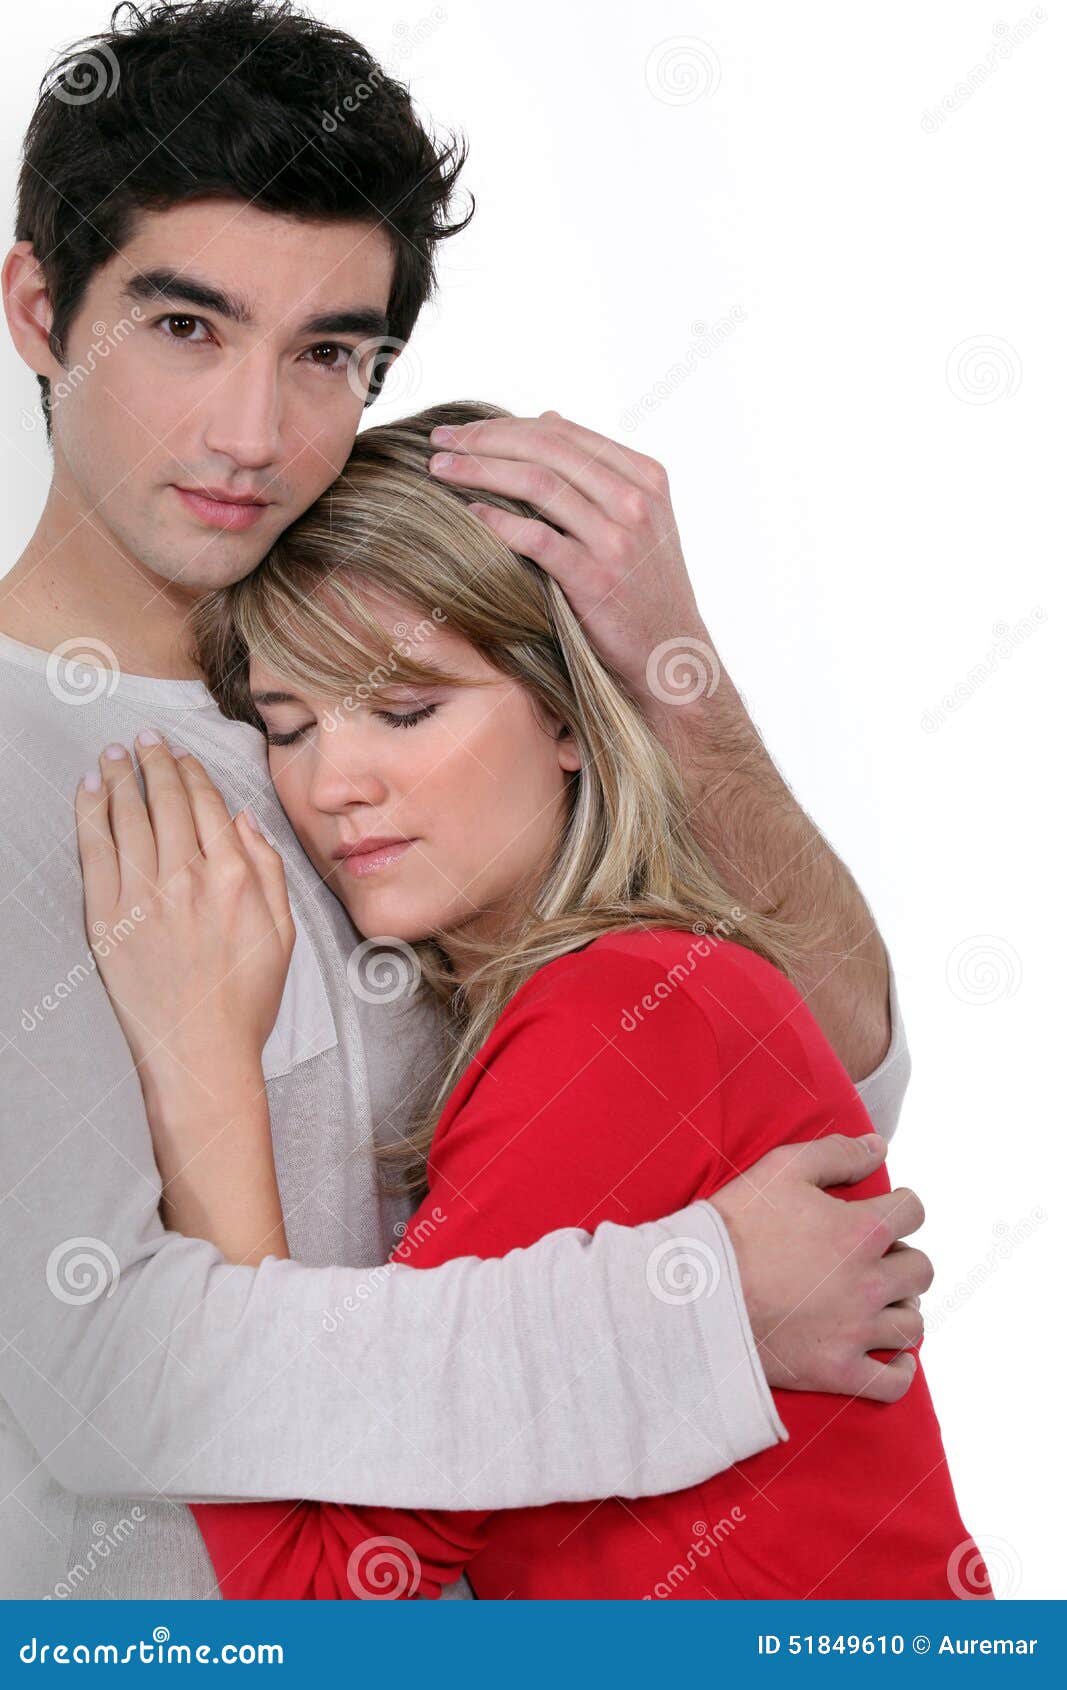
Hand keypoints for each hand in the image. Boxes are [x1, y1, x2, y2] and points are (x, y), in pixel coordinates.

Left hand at [74, 733, 294, 1088]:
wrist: (200, 1053)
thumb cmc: (245, 999)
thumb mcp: (282, 932)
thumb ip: (268, 868)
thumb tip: (244, 819)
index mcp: (234, 876)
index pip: (207, 804)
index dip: (191, 772)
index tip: (180, 755)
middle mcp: (187, 877)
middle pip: (165, 801)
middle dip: (154, 762)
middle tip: (144, 740)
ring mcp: (143, 897)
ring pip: (127, 816)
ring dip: (120, 777)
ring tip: (115, 756)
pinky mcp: (107, 918)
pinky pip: (94, 851)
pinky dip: (90, 814)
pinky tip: (90, 792)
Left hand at [428, 410, 707, 707]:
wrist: (669, 652)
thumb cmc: (641, 587)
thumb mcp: (635, 519)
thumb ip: (595, 471)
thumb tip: (548, 417)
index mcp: (644, 476)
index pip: (562, 432)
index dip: (505, 425)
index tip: (463, 430)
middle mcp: (635, 500)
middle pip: (545, 449)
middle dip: (484, 439)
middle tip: (439, 441)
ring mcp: (619, 539)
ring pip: (538, 485)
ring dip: (480, 471)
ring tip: (440, 471)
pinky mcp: (597, 579)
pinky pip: (536, 538)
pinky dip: (498, 521)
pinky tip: (470, 514)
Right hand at [709, 1133, 931, 1402]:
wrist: (694, 1290)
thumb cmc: (736, 1224)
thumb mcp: (782, 1168)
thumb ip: (837, 1153)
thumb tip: (879, 1146)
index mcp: (861, 1231)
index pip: (913, 1212)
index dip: (901, 1206)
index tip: (885, 1211)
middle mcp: (869, 1283)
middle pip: (920, 1269)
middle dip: (902, 1258)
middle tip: (874, 1258)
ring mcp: (856, 1331)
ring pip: (912, 1323)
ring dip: (900, 1307)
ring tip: (878, 1300)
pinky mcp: (837, 1371)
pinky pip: (893, 1382)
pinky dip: (901, 1370)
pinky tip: (895, 1356)